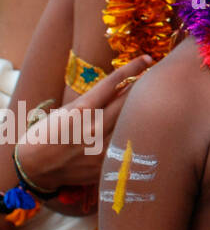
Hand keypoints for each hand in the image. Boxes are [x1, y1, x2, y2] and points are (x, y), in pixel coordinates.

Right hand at [14, 55, 150, 190]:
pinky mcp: (105, 165)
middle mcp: (94, 128)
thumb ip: (93, 102)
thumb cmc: (46, 135)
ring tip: (151, 104)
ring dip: (142, 112)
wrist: (33, 169)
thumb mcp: (65, 111)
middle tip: (155, 80)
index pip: (112, 83)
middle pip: (129, 102)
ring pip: (132, 124)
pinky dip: (134, 134)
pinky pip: (127, 145)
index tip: (146, 59)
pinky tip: (141, 130)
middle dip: (143, 89)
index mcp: (81, 111)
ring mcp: (102, 149)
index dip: (132, 68)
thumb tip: (121, 89)